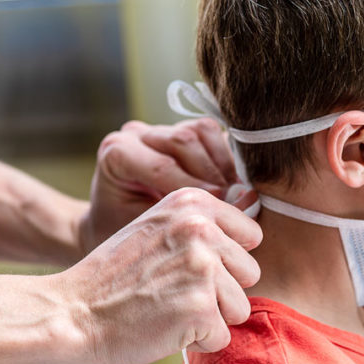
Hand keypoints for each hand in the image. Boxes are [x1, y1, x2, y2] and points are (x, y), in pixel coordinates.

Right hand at [57, 188, 261, 363]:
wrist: (72, 312)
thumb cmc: (116, 275)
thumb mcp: (159, 227)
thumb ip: (203, 223)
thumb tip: (255, 217)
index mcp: (193, 202)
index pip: (250, 235)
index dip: (225, 259)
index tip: (190, 265)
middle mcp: (201, 228)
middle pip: (250, 272)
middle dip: (220, 290)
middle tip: (175, 289)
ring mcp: (202, 267)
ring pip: (240, 306)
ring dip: (210, 316)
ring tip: (170, 306)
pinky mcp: (200, 307)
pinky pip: (222, 336)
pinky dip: (197, 340)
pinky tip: (165, 326)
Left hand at [79, 118, 237, 254]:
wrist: (120, 226)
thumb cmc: (131, 235)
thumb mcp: (152, 230)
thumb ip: (190, 215)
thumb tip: (247, 201)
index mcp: (116, 153)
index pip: (161, 165)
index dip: (194, 187)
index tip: (216, 212)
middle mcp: (137, 134)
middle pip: (182, 140)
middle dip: (211, 175)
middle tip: (229, 204)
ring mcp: (161, 128)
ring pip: (200, 131)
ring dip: (222, 165)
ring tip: (233, 196)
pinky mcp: (183, 129)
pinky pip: (212, 132)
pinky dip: (227, 158)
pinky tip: (232, 186)